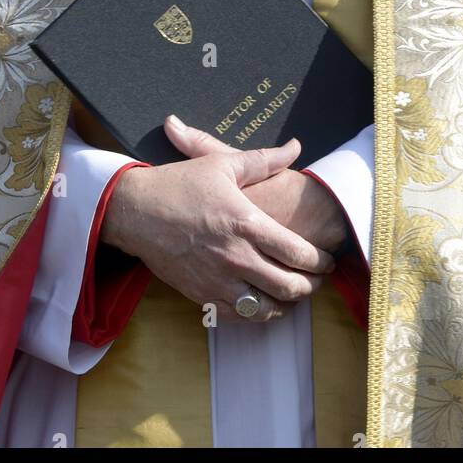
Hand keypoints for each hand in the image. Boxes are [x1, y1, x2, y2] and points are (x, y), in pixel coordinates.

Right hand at [100, 125, 335, 323]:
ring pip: (266, 308)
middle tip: (317, 279)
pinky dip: (257, 314)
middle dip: (311, 285)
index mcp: (246, 224)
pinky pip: (238, 316)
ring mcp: (217, 280)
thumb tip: (295, 146)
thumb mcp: (222, 164)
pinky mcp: (200, 295)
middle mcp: (236, 257)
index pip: (298, 253)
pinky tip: (263, 302)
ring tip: (294, 293)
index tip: (328, 259)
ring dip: (287, 304)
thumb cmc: (179, 184)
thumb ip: (264, 159)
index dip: (320, 261)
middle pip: (289, 286)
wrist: (135, 210)